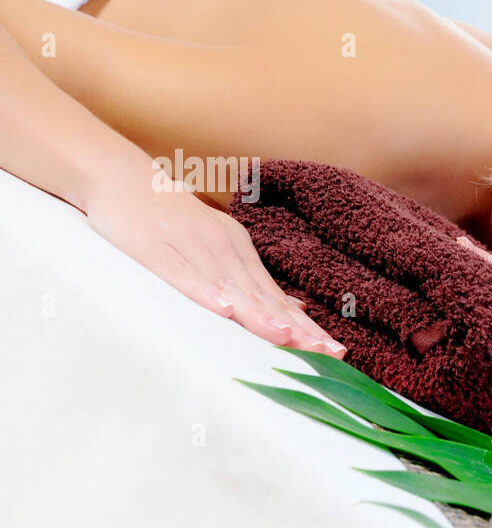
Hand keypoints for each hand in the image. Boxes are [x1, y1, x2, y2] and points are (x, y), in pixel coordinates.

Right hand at [86, 182, 345, 355]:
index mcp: (239, 252)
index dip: (305, 326)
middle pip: (262, 296)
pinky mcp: (155, 247)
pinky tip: (223, 310)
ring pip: (230, 288)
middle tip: (326, 353)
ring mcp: (190, 247)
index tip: (334, 351)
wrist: (121, 175)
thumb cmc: (171, 219)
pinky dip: (204, 292)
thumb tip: (294, 307)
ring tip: (286, 339)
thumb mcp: (220, 244)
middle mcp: (222, 249)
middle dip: (295, 328)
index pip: (277, 297)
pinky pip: (182, 273)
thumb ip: (253, 279)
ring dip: (258, 315)